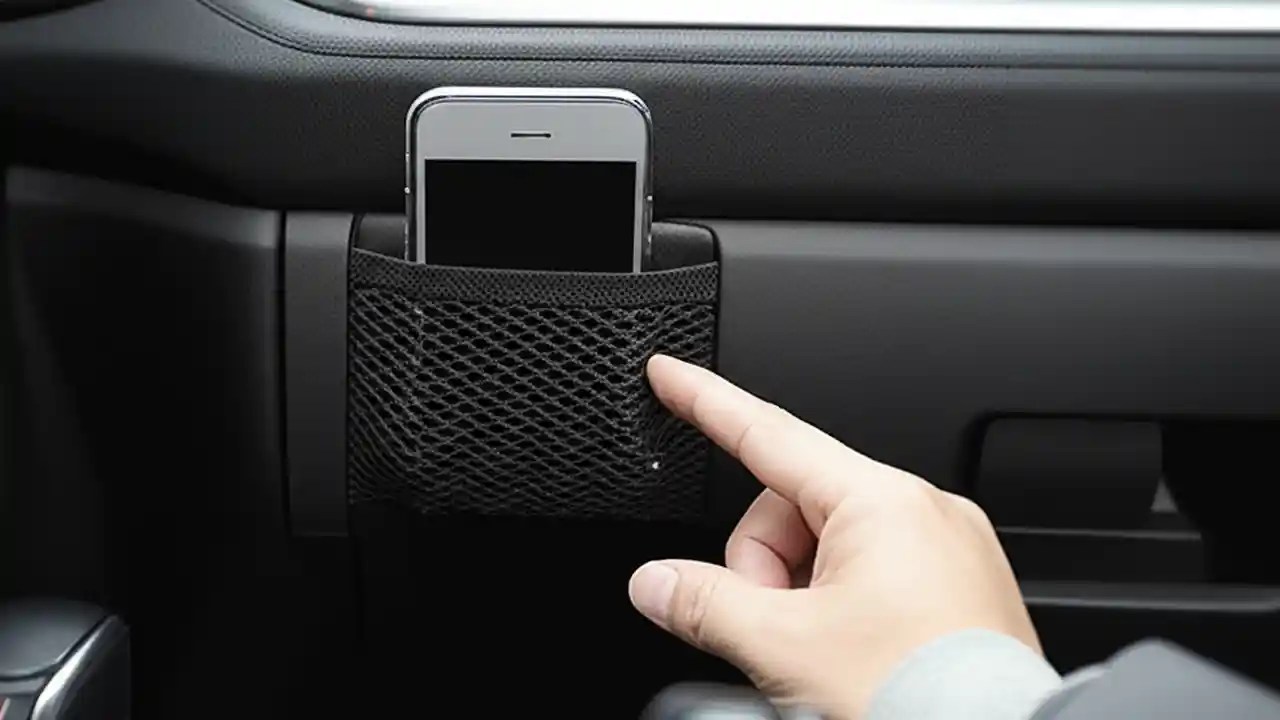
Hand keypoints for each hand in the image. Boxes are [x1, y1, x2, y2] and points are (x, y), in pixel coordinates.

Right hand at [630, 355, 1040, 719]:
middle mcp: (923, 512)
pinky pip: (873, 572)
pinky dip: (839, 608)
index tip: (670, 374)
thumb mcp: (786, 648)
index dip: (708, 401)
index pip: (769, 434)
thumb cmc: (923, 700)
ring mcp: (948, 550)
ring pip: (829, 545)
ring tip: (818, 657)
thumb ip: (705, 605)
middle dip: (764, 570)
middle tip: (770, 634)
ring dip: (800, 597)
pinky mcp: (959, 589)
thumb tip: (656, 582)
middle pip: (792, 509)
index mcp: (882, 502)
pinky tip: (846, 657)